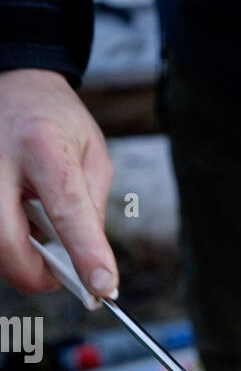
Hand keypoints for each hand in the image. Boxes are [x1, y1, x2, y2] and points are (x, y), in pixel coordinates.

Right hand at [0, 69, 116, 295]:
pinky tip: (20, 221)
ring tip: (40, 230)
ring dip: (22, 258)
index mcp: (41, 147)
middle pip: (9, 245)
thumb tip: (93, 263)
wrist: (13, 84)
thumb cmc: (55, 120)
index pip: (66, 212)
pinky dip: (8, 243)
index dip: (85, 254)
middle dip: (38, 275)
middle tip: (62, 275)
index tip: (102, 287)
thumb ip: (93, 209)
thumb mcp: (92, 154)